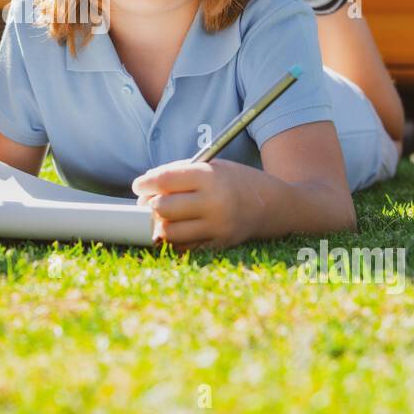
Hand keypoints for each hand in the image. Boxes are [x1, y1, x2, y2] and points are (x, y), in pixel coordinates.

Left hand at [132, 159, 266, 250]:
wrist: (274, 204)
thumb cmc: (236, 181)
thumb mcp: (212, 166)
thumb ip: (179, 172)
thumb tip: (145, 186)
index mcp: (210, 177)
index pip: (165, 180)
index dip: (145, 183)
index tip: (138, 185)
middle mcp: (214, 203)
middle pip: (163, 208)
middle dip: (149, 205)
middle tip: (148, 202)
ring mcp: (217, 227)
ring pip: (170, 232)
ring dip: (159, 224)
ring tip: (161, 216)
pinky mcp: (219, 244)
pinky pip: (184, 246)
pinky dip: (175, 238)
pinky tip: (178, 228)